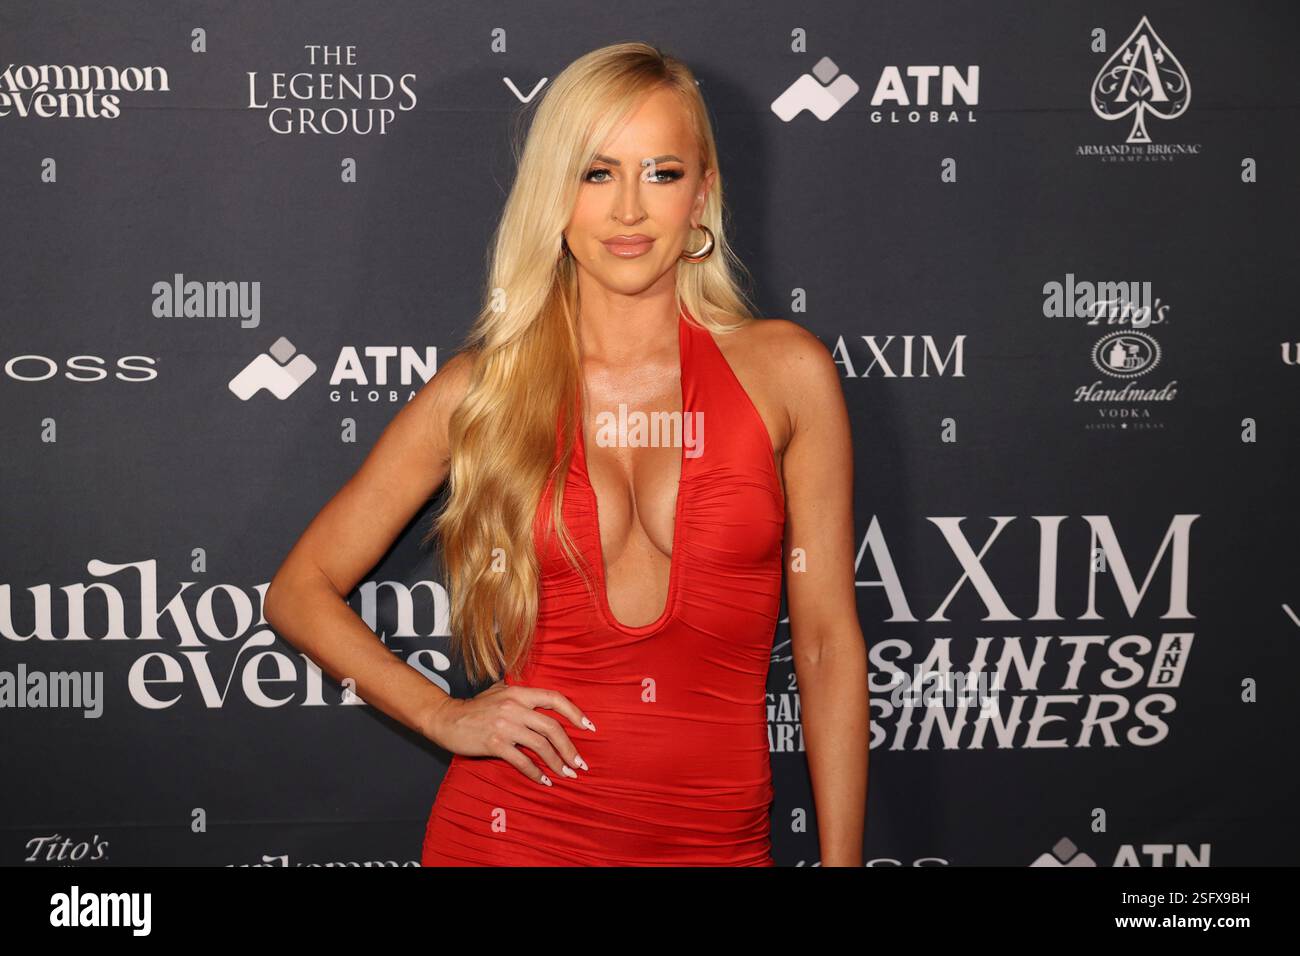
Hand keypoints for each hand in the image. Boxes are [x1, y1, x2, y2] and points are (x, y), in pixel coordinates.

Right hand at [428, 680, 594, 786]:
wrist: (446, 719)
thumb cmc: (474, 707)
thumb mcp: (498, 691)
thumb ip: (520, 693)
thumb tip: (543, 698)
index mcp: (518, 692)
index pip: (554, 698)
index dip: (575, 712)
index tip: (589, 727)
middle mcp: (514, 706)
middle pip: (552, 727)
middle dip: (570, 748)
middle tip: (580, 764)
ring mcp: (505, 725)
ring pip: (541, 746)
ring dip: (557, 762)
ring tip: (567, 774)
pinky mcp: (495, 743)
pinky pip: (522, 761)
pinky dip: (536, 773)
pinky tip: (544, 780)